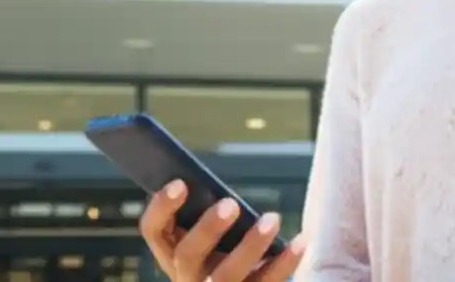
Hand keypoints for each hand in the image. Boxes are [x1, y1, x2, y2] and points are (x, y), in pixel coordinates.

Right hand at [139, 179, 306, 280]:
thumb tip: (228, 194)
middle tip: (230, 203)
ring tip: (272, 218)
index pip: (153, 230)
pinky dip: (285, 262)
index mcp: (172, 253)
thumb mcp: (211, 239)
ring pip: (226, 276)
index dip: (161, 206)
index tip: (181, 182)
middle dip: (207, 229)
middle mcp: (187, 277)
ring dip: (250, 246)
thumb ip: (211, 217)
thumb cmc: (226, 253)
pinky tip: (301, 240)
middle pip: (188, 255)